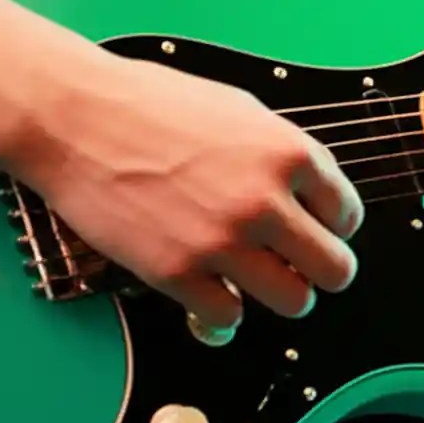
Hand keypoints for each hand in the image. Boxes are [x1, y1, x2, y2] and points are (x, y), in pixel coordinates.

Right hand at [9, 51, 363, 328]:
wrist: (74, 116)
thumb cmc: (152, 104)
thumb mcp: (243, 110)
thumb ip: (285, 154)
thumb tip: (315, 193)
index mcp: (289, 155)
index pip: (348, 215)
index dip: (334, 224)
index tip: (317, 226)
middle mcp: (264, 201)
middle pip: (335, 270)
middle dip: (323, 269)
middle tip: (302, 263)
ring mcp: (222, 241)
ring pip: (294, 302)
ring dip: (283, 295)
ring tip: (263, 279)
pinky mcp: (176, 272)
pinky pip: (228, 318)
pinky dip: (224, 311)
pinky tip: (214, 290)